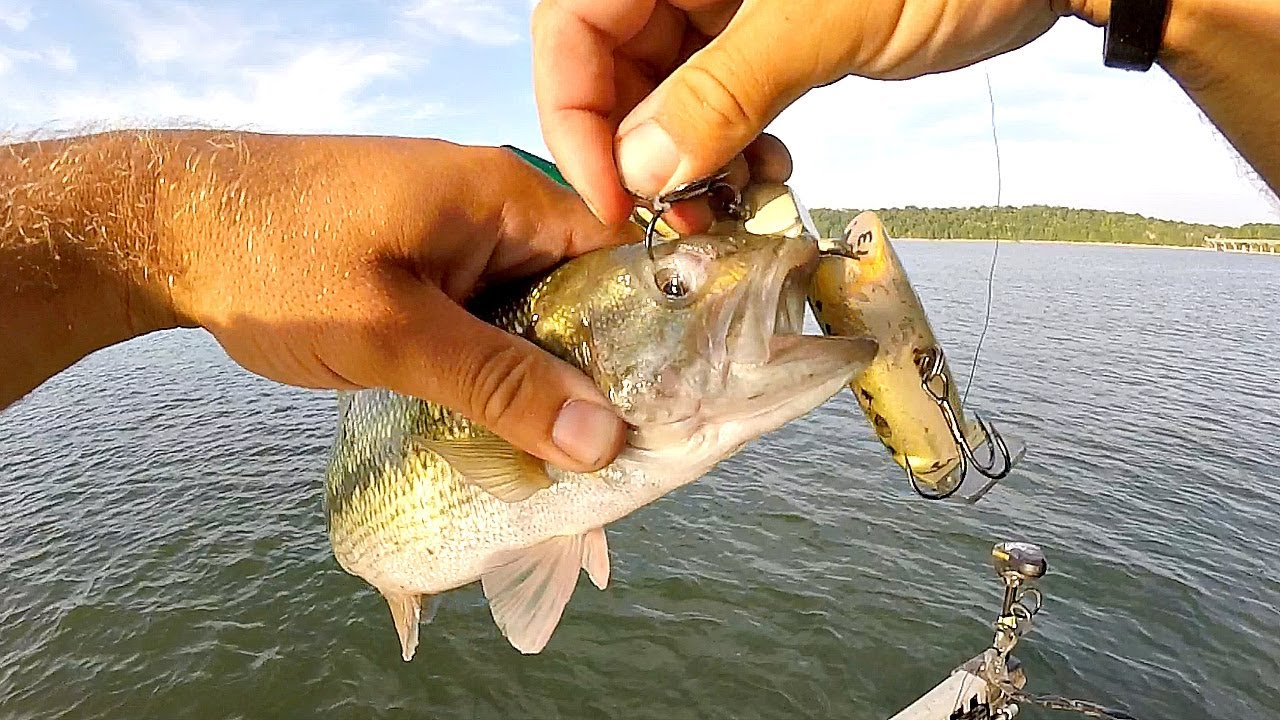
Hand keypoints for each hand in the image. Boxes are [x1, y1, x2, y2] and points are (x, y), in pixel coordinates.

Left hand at [1, 131, 637, 471]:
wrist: (165, 225)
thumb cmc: (276, 262)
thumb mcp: (393, 332)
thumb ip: (498, 384)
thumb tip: (604, 438)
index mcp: (506, 193)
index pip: (617, 257)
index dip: (649, 331)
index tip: (666, 405)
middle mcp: (495, 205)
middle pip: (580, 291)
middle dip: (596, 366)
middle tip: (620, 447)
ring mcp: (459, 232)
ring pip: (533, 310)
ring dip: (543, 372)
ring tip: (571, 448)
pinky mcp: (427, 262)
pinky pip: (489, 315)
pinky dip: (499, 363)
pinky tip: (506, 420)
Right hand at [532, 0, 1070, 216]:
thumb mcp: (827, 20)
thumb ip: (726, 90)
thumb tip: (641, 169)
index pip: (572, 24)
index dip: (572, 112)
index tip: (606, 192)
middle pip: (611, 64)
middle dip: (635, 149)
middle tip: (674, 219)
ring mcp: (728, 2)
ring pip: (665, 90)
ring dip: (686, 158)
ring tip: (728, 206)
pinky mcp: (769, 33)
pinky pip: (719, 97)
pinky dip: (731, 145)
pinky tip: (768, 173)